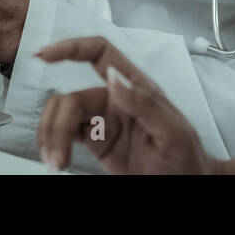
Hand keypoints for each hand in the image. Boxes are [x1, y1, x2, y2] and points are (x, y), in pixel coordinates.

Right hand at [35, 36, 218, 174]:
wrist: (187, 186)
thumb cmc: (188, 159)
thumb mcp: (174, 132)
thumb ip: (146, 104)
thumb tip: (115, 78)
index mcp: (137, 87)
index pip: (101, 54)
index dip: (72, 47)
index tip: (46, 54)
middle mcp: (117, 99)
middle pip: (73, 96)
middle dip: (58, 123)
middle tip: (57, 153)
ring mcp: (105, 120)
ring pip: (64, 114)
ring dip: (52, 135)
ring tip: (55, 160)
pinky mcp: (97, 140)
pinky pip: (66, 133)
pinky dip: (54, 143)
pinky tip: (56, 157)